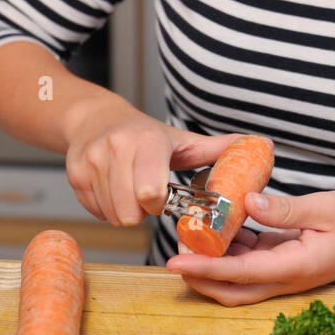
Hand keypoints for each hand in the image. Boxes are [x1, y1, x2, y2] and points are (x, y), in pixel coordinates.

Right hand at [64, 95, 246, 225]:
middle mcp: (115, 148)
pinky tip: (114, 189)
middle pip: (129, 213)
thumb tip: (261, 146)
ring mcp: (90, 161)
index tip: (164, 195)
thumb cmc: (144, 134)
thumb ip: (219, 149)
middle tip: (148, 195)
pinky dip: (107, 208)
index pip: (150, 193)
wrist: (95, 118)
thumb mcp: (182, 140)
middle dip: (142, 212)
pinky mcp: (74, 175)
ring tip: (132, 190)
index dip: (160, 204)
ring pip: (112, 215)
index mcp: (146, 141)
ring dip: (126, 211)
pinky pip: (95, 211)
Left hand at [166, 189, 334, 305]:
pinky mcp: (284, 264)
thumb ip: (286, 207)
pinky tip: (222, 225)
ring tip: (193, 232)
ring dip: (212, 263)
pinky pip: (250, 264)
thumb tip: (245, 200)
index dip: (204, 269)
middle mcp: (286, 278)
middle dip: (198, 276)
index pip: (239, 273)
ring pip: (237, 280)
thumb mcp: (327, 207)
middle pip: (231, 291)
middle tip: (175, 250)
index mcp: (295, 267)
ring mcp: (284, 274)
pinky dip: (230, 250)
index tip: (173, 262)